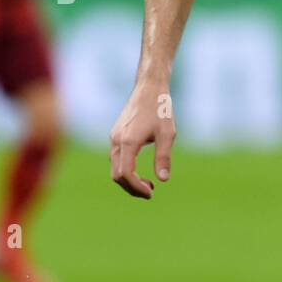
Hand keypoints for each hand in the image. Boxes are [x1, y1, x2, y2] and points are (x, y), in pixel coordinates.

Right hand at [110, 82, 175, 198]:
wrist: (149, 88)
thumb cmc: (160, 109)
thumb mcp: (167, 134)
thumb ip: (164, 157)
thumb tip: (163, 179)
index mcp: (128, 142)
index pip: (125, 174)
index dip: (136, 187)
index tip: (151, 193)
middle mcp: (116, 141)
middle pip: (117, 175)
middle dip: (132, 188)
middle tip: (150, 192)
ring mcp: (114, 137)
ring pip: (115, 168)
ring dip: (129, 180)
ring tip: (148, 184)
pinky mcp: (115, 135)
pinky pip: (116, 159)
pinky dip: (126, 169)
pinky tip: (140, 171)